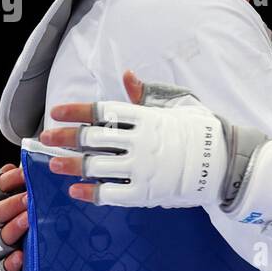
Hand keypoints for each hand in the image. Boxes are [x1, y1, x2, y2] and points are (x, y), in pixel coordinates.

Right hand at [0, 164, 28, 270]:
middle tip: (29, 197)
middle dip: (11, 205)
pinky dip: (9, 264)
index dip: (6, 181)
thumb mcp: (2, 209)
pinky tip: (21, 256)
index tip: (25, 173)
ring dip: (12, 229)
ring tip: (28, 220)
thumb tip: (18, 165)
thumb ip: (11, 190)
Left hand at [39, 71, 231, 208]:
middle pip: (92, 138)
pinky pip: (112, 194)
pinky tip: (76, 191)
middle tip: (46, 138)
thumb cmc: (203, 131)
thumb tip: (127, 77)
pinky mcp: (146, 192)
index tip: (58, 112)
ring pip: (96, 165)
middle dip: (65, 137)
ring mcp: (142, 168)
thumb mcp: (179, 105)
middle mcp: (140, 142)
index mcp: (147, 117)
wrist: (225, 164)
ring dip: (71, 164)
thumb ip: (148, 95)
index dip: (77, 111)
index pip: (103, 111)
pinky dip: (91, 193)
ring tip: (54, 163)